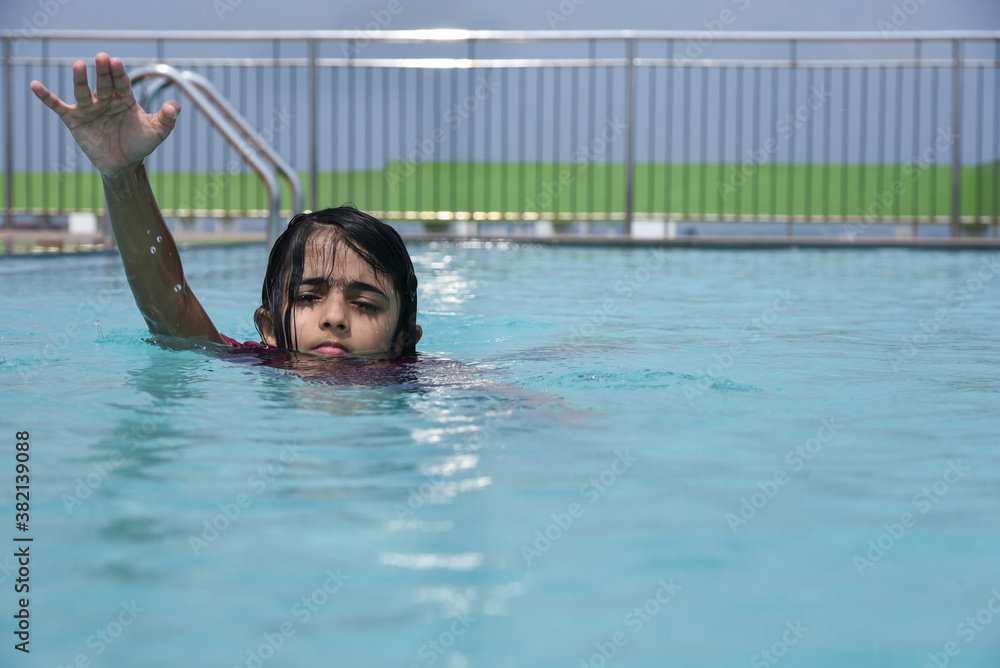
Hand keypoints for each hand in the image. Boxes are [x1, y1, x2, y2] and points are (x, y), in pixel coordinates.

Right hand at [30, 52, 179, 177]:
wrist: (124, 164)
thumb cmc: (140, 144)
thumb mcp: (157, 132)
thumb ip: (167, 119)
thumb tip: (174, 106)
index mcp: (124, 98)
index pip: (122, 82)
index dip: (119, 73)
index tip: (117, 63)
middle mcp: (105, 99)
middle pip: (103, 83)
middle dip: (103, 72)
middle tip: (103, 57)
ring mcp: (89, 108)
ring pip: (83, 92)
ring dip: (80, 80)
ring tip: (78, 65)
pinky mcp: (74, 119)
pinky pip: (57, 106)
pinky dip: (46, 96)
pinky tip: (35, 86)